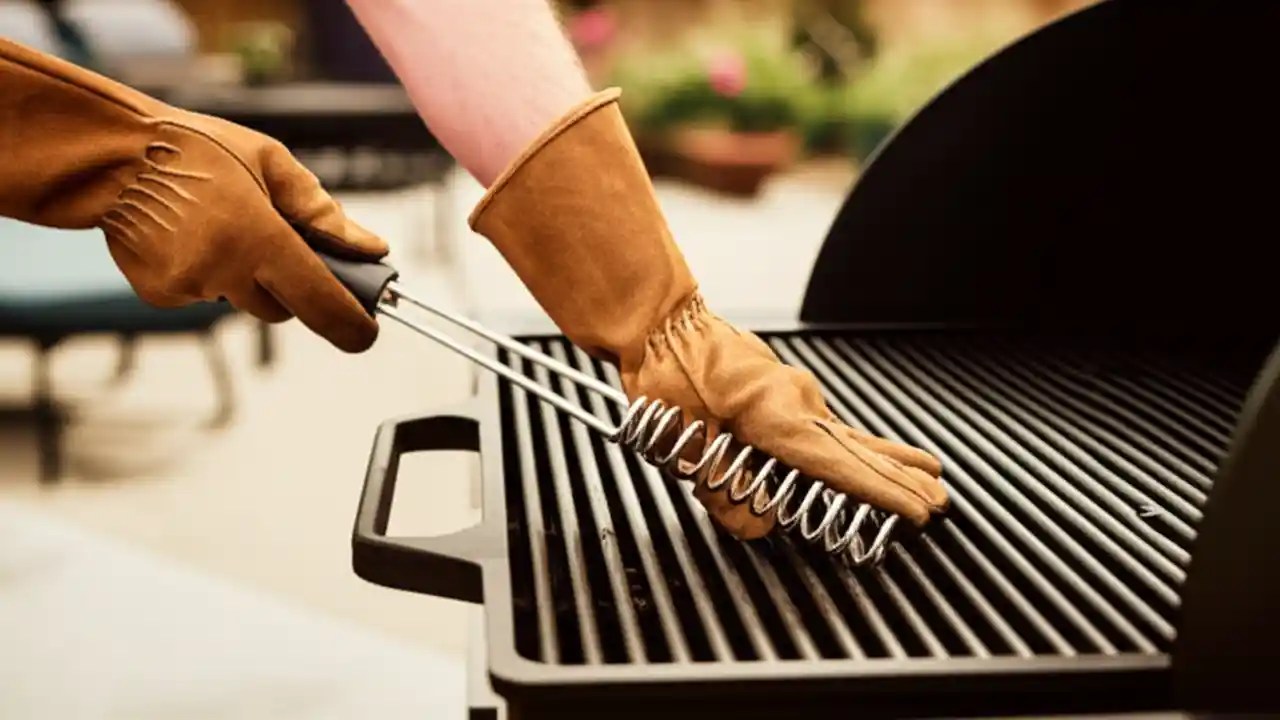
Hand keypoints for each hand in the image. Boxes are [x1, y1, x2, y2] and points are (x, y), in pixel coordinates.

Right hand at [0, 37, 384, 351]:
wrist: (109, 154)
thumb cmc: (195, 149)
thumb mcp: (271, 163)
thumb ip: (324, 213)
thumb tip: (370, 248)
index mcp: (258, 236)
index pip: (319, 299)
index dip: (350, 324)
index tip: (367, 332)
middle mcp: (224, 269)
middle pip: (283, 307)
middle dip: (289, 282)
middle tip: (272, 238)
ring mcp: (188, 286)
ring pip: (243, 301)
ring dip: (245, 276)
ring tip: (220, 225)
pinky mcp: (160, 294)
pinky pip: (205, 296)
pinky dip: (207, 275)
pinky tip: (189, 237)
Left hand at [623, 294, 946, 538]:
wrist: (659, 321)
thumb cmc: (667, 373)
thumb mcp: (683, 444)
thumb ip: (722, 492)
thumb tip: (754, 524)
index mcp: (777, 416)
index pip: (842, 465)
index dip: (883, 493)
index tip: (915, 511)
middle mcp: (797, 401)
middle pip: (861, 447)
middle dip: (902, 477)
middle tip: (939, 500)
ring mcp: (794, 391)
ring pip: (850, 433)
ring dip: (886, 458)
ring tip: (926, 475)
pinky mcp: (783, 389)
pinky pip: (828, 423)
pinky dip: (855, 443)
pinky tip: (867, 454)